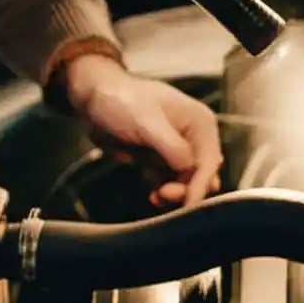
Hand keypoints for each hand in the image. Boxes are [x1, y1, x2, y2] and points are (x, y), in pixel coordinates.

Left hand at [61, 54, 222, 206]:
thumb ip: (172, 147)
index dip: (200, 184)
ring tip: (156, 196)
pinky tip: (153, 194)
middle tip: (164, 194)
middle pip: (201, 175)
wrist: (94, 99)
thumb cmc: (121, 101)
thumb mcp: (147, 122)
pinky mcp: (160, 160)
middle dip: (187, 189)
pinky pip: (170, 183)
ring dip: (174, 193)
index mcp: (199, 123)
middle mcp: (193, 137)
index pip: (209, 161)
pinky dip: (164, 192)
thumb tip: (190, 169)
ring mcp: (177, 150)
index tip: (188, 203)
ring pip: (186, 182)